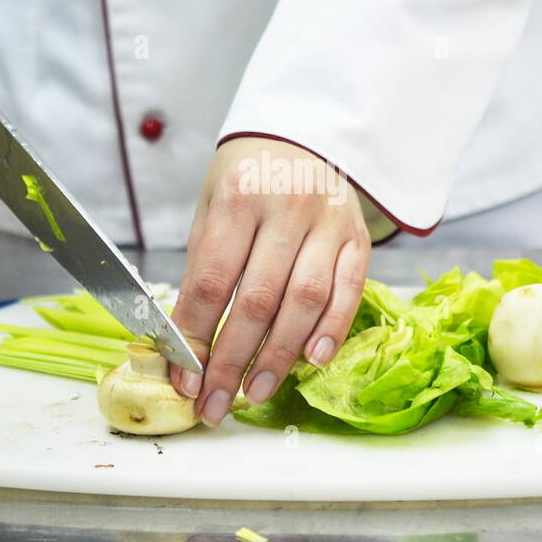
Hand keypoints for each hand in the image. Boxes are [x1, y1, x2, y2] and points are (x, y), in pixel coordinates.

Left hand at [169, 137, 371, 424]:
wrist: (297, 137)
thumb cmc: (244, 180)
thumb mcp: (209, 210)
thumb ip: (201, 270)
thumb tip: (182, 343)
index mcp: (239, 197)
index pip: (213, 281)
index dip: (196, 337)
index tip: (184, 378)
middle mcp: (287, 207)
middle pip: (259, 300)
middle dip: (233, 361)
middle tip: (215, 404)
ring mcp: (328, 221)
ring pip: (306, 301)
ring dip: (279, 356)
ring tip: (255, 392)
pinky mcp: (358, 236)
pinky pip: (350, 290)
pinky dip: (332, 329)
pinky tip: (313, 360)